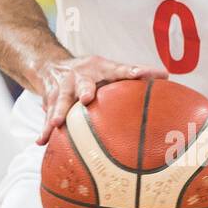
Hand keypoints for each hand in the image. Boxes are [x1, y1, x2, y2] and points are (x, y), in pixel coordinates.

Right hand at [33, 55, 166, 145]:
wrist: (50, 65)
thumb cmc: (91, 72)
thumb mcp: (108, 68)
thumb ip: (133, 73)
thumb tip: (166, 76)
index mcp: (99, 68)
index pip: (119, 70)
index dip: (131, 72)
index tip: (142, 75)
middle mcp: (79, 76)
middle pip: (82, 84)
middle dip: (83, 90)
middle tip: (86, 98)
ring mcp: (62, 88)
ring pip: (60, 101)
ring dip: (57, 112)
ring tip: (55, 124)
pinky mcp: (49, 100)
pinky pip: (47, 116)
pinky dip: (44, 130)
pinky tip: (42, 142)